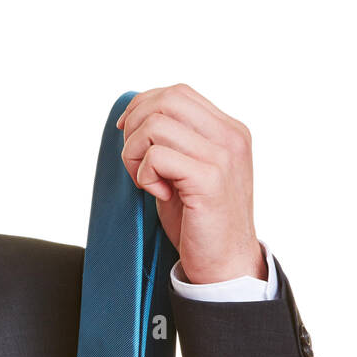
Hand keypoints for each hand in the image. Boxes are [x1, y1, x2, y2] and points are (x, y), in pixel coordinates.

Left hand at [115, 84, 263, 284]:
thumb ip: (175, 141)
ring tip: (147, 182)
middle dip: (135, 129)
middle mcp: (230, 137)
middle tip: (135, 164)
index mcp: (228, 130)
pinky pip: (156, 157)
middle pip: (165, 100)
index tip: (126, 132)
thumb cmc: (200, 220)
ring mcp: (223, 156)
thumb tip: (135, 115)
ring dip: (135, 154)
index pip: (177, 92)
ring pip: (155, 125)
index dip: (142, 105)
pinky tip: (159, 195)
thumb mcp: (188, 170)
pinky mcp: (209, 179)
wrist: (225, 264)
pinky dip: (145, 175)